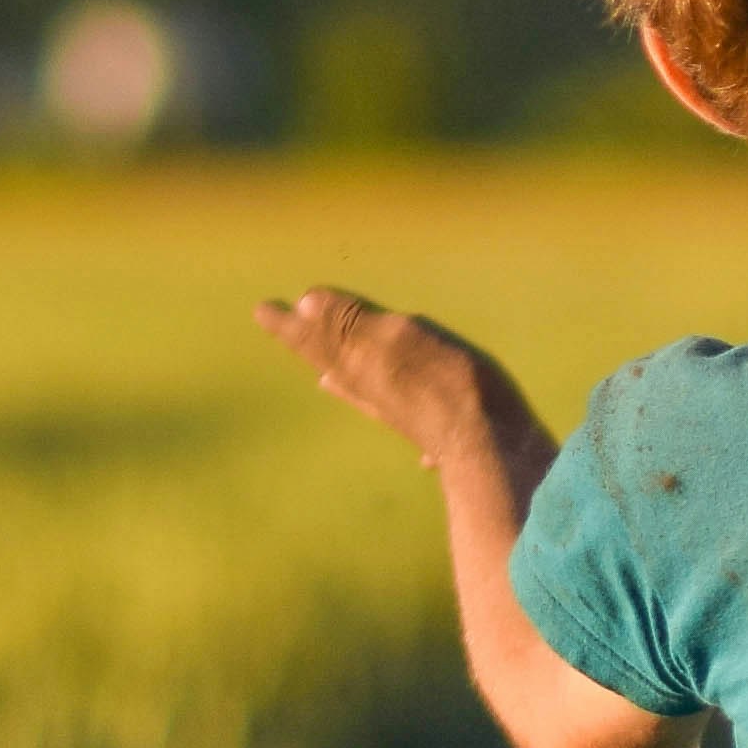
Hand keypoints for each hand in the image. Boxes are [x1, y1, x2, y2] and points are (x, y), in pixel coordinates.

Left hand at [256, 286, 514, 467]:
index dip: (288, 324)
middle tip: (280, 327)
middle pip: (328, 362)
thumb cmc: (442, 383)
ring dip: (337, 375)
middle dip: (305, 344)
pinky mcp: (427, 426)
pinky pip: (391, 410)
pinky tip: (387, 409)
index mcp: (356, 365)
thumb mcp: (395, 339)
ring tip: (322, 374)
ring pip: (356, 389)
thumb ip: (351, 323)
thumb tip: (305, 303)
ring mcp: (397, 412)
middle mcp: (369, 391)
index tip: (261, 309)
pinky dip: (381, 405)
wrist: (486, 444)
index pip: (312, 338)